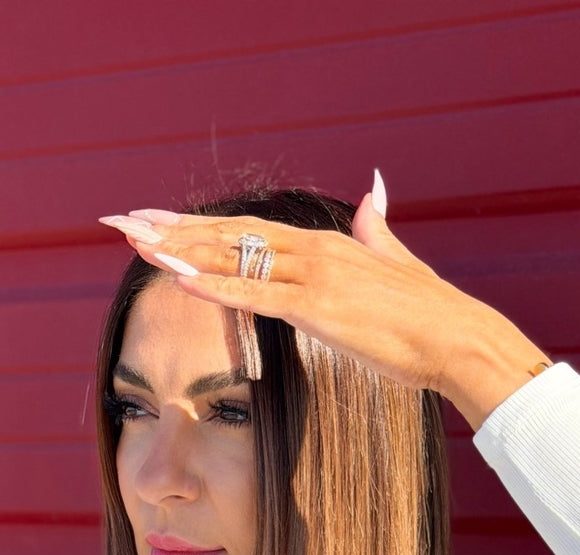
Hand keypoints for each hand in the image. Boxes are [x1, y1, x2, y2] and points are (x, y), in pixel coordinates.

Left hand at [98, 177, 551, 430]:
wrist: (456, 338)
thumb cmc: (428, 316)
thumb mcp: (398, 262)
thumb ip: (379, 228)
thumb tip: (373, 191)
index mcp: (328, 244)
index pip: (251, 229)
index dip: (201, 225)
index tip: (158, 222)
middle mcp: (315, 251)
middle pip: (231, 233)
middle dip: (173, 228)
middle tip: (123, 222)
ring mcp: (316, 276)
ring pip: (235, 256)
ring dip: (181, 250)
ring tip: (135, 243)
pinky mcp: (318, 308)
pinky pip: (256, 293)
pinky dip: (215, 284)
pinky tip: (178, 279)